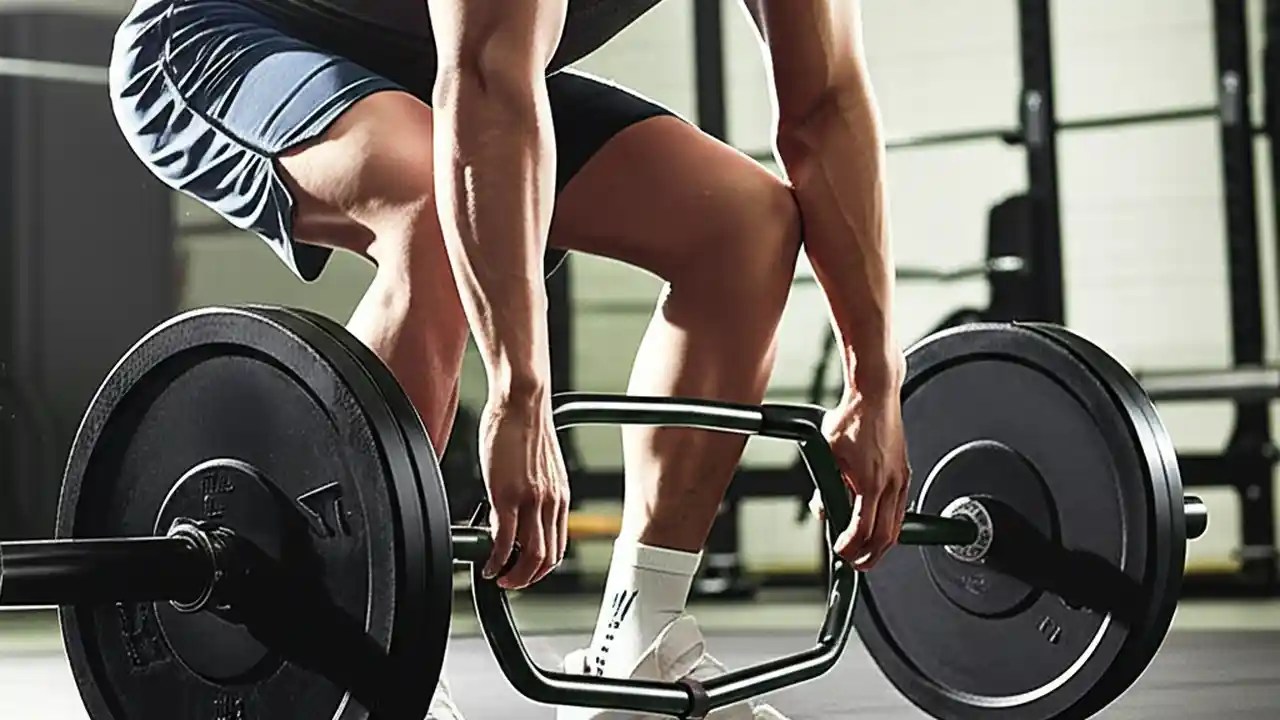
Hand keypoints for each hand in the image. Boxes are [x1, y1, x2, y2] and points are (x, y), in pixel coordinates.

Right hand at [479, 395, 569, 589]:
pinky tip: (487, 563)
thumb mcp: (538, 467)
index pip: (558, 545)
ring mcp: (530, 500)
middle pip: (547, 557)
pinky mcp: (507, 495)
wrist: (522, 401)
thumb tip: (519, 511)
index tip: (525, 571)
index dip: (542, 567)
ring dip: (513, 575)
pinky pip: (503, 541)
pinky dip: (495, 559)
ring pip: (529, 556)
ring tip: (498, 577)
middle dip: (528, 578)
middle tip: (510, 582)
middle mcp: (550, 502)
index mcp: (559, 496)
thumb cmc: (525, 426)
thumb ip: (535, 492)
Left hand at [814, 386, 910, 570]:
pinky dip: (891, 523)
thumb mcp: (828, 453)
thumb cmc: (852, 417)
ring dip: (882, 543)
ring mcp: (901, 478)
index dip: (851, 547)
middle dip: (871, 556)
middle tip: (856, 564)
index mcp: (869, 481)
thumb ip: (826, 485)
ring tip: (867, 551)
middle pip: (886, 536)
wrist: (875, 394)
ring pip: (897, 525)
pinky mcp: (904, 471)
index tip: (842, 552)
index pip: (863, 529)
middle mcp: (890, 483)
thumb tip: (824, 508)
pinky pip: (901, 507)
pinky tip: (880, 524)